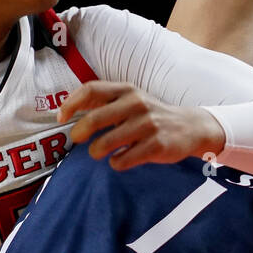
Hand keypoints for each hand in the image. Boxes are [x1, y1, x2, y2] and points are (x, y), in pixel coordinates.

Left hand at [55, 81, 226, 170]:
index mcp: (127, 90)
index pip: (92, 89)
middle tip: (78, 139)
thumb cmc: (151, 115)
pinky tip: (121, 159)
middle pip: (95, 118)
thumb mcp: (131, 99)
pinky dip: (116, 163)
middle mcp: (137, 103)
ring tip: (99, 152)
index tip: (61, 118)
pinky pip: (122, 160)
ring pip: (106, 143)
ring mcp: (147, 125)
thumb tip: (67, 109)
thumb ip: (104, 101)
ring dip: (96, 151)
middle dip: (80, 132)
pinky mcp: (156, 145)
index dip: (71, 103)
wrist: (190, 127)